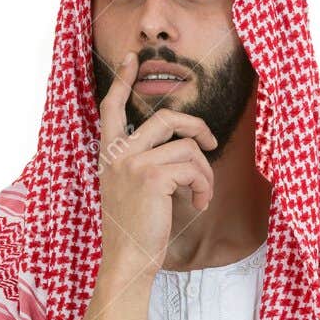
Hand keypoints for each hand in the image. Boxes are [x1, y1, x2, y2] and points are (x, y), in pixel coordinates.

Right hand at [97, 49, 218, 273]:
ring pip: (187, 146)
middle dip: (197, 126)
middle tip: (210, 141)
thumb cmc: (135, 230)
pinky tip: (199, 203)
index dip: (121, 80)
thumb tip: (183, 146)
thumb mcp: (129, 189)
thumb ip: (142, 163)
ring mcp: (133, 163)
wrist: (128, 260)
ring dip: (205, 171)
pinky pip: (193, 167)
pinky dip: (204, 186)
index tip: (132, 59)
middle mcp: (118, 154)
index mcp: (109, 155)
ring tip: (201, 193)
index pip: (110, 108)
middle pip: (167, 118)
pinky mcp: (152, 177)